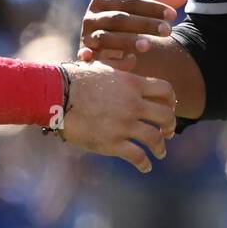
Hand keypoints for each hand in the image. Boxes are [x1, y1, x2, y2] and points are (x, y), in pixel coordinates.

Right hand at [56, 62, 176, 172]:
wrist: (55, 95)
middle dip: (171, 125)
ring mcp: (124, 124)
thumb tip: (133, 60)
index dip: (172, 101)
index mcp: (132, 84)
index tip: (170, 108)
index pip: (165, 91)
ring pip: (155, 138)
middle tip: (169, 132)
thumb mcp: (101, 67)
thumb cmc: (74, 79)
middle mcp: (133, 104)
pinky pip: (137, 156)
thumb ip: (121, 66)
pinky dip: (145, 163)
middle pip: (166, 115)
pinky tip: (145, 167)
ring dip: (161, 147)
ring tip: (161, 152)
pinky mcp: (112, 142)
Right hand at [77, 0, 186, 69]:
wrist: (96, 50)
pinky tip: (131, 62)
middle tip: (168, 31)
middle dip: (144, 24)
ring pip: (107, 38)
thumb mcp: (138, 14)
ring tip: (149, 46)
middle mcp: (91, 18)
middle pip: (118, 19)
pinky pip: (98, 60)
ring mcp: (86, 38)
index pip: (129, 1)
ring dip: (127, 41)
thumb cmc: (122, 27)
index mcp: (102, 2)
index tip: (173, 15)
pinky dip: (110, 61)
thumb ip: (158, 4)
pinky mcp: (85, 58)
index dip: (151, 7)